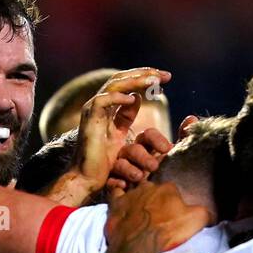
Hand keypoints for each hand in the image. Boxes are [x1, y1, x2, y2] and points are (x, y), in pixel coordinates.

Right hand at [73, 67, 170, 190]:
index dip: (145, 78)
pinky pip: (102, 101)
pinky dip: (118, 98)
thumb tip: (136, 98)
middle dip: (144, 74)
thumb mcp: (119, 136)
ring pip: (114, 85)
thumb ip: (126, 117)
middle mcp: (99, 105)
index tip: (166, 79)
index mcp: (107, 108)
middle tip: (165, 75)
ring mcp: (92, 111)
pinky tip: (134, 98)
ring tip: (154, 80)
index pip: (126, 83)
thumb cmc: (102, 163)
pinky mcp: (90, 120)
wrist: (87, 179)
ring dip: (135, 81)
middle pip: (121, 79)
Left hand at [105, 182, 210, 252]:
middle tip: (156, 215)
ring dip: (137, 198)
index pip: (172, 191)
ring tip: (139, 212)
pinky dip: (118, 197)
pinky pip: (115, 193)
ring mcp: (130, 194)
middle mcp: (148, 186)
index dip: (173, 203)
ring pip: (135, 190)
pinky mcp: (115, 204)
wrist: (139, 243)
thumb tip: (214, 215)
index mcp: (168, 188)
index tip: (172, 215)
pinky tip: (120, 205)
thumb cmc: (168, 231)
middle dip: (155, 199)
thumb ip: (207, 214)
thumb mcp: (196, 222)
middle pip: (153, 190)